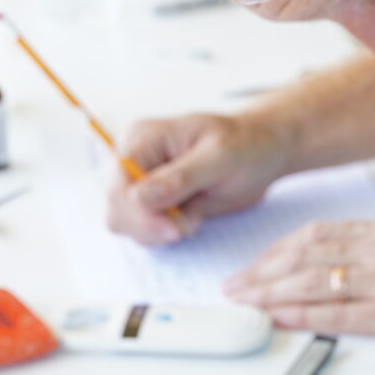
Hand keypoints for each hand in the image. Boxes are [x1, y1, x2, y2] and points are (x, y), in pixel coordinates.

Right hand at [106, 111, 295, 244]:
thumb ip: (179, 178)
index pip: (118, 184)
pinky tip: (190, 219)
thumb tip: (139, 198)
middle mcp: (132, 160)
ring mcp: (140, 184)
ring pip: (125, 225)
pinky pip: (143, 232)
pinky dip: (164, 235)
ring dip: (157, 232)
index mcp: (142, 139)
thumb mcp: (218, 157)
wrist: (259, 153)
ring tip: (193, 216)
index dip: (139, 214)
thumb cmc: (243, 146)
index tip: (175, 229)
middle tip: (188, 224)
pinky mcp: (151, 204)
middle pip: (116, 209)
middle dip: (149, 226)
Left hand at [221, 216, 374, 345]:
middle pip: (305, 256)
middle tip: (234, 284)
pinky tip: (279, 317)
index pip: (320, 236)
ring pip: (311, 281)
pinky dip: (302, 315)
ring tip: (243, 302)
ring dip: (270, 292)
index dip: (281, 250)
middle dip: (263, 271)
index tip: (260, 261)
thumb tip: (368, 240)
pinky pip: (337, 314)